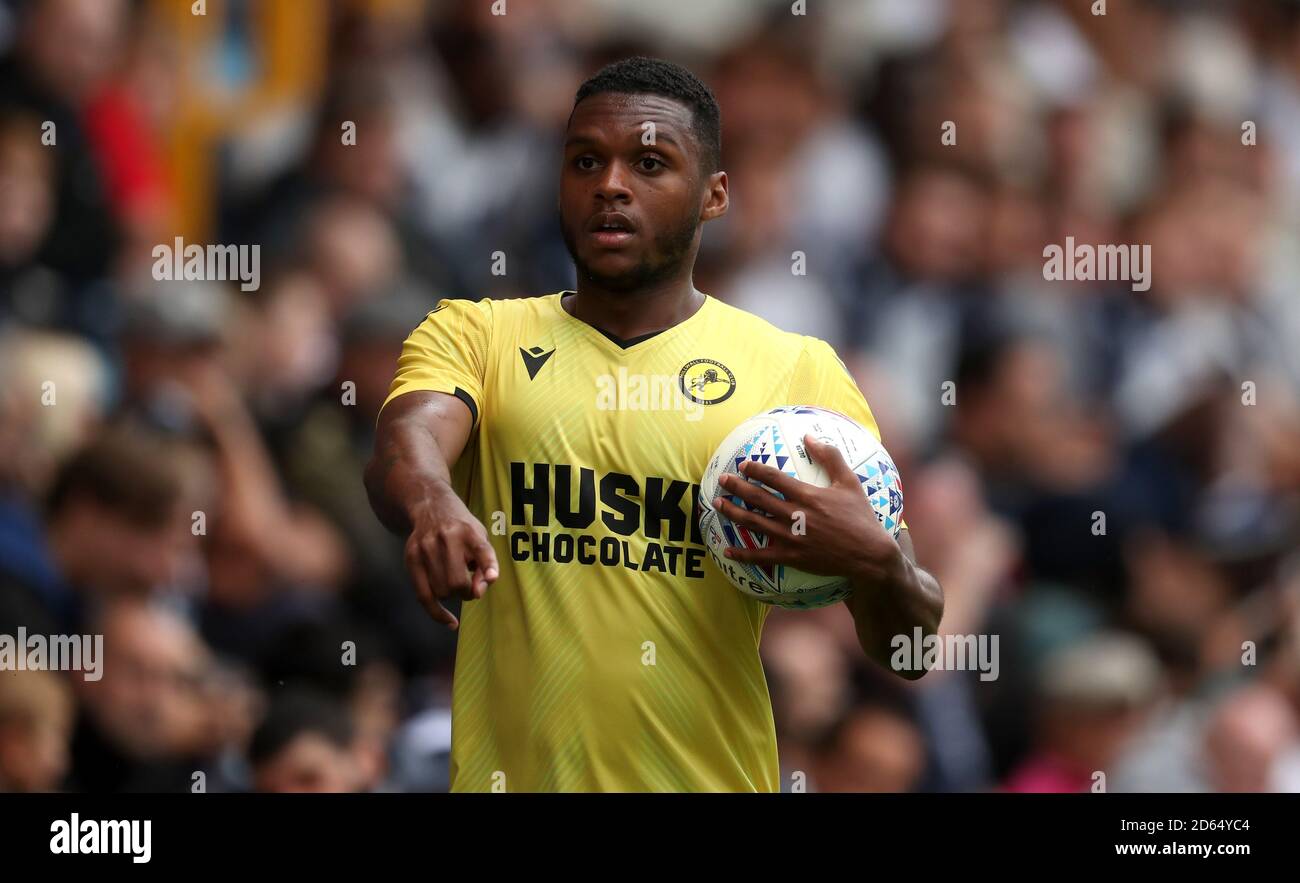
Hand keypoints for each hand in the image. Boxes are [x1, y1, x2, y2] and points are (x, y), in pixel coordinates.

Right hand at [404, 482, 499, 628]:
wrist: (430, 506)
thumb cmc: (462, 529)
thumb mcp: (480, 538)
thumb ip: (484, 565)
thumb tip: (477, 593)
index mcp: (468, 531)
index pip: (480, 550)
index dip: (487, 565)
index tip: (492, 577)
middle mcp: (445, 538)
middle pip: (457, 582)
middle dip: (466, 592)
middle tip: (469, 587)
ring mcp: (425, 548)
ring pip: (441, 591)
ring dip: (452, 596)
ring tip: (454, 583)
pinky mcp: (410, 558)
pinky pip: (423, 596)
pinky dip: (437, 613)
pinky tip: (450, 622)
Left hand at [711, 434, 902, 586]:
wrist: (869, 554)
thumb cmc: (860, 517)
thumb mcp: (849, 482)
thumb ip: (830, 457)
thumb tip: (810, 436)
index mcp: (807, 495)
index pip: (774, 478)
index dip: (755, 470)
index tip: (743, 465)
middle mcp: (795, 515)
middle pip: (758, 498)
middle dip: (737, 488)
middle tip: (722, 480)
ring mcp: (791, 537)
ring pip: (754, 523)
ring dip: (733, 513)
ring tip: (718, 504)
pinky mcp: (792, 557)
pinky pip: (762, 556)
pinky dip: (743, 554)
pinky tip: (728, 550)